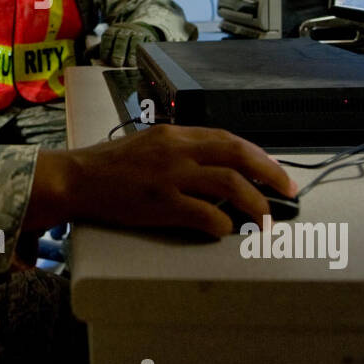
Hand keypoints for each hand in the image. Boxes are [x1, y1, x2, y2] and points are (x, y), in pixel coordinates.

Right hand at [26, 125, 297, 236]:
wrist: (75, 178)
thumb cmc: (107, 166)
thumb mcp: (148, 145)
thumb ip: (180, 151)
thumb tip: (215, 169)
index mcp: (174, 133)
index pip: (228, 138)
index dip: (259, 156)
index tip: (276, 172)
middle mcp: (176, 149)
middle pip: (237, 154)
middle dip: (270, 174)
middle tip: (288, 192)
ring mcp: (169, 175)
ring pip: (229, 184)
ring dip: (255, 204)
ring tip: (265, 220)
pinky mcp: (159, 203)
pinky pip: (204, 213)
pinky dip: (222, 223)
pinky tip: (226, 230)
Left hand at [98, 22, 159, 66]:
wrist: (137, 31)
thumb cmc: (117, 42)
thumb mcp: (106, 44)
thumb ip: (96, 50)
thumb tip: (85, 56)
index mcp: (112, 31)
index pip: (108, 37)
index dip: (106, 47)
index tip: (105, 58)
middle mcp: (125, 30)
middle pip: (121, 39)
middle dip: (119, 51)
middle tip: (117, 64)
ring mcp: (137, 33)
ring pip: (135, 41)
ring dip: (132, 53)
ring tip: (130, 64)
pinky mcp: (149, 38)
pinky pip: (147, 44)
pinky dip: (144, 51)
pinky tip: (142, 60)